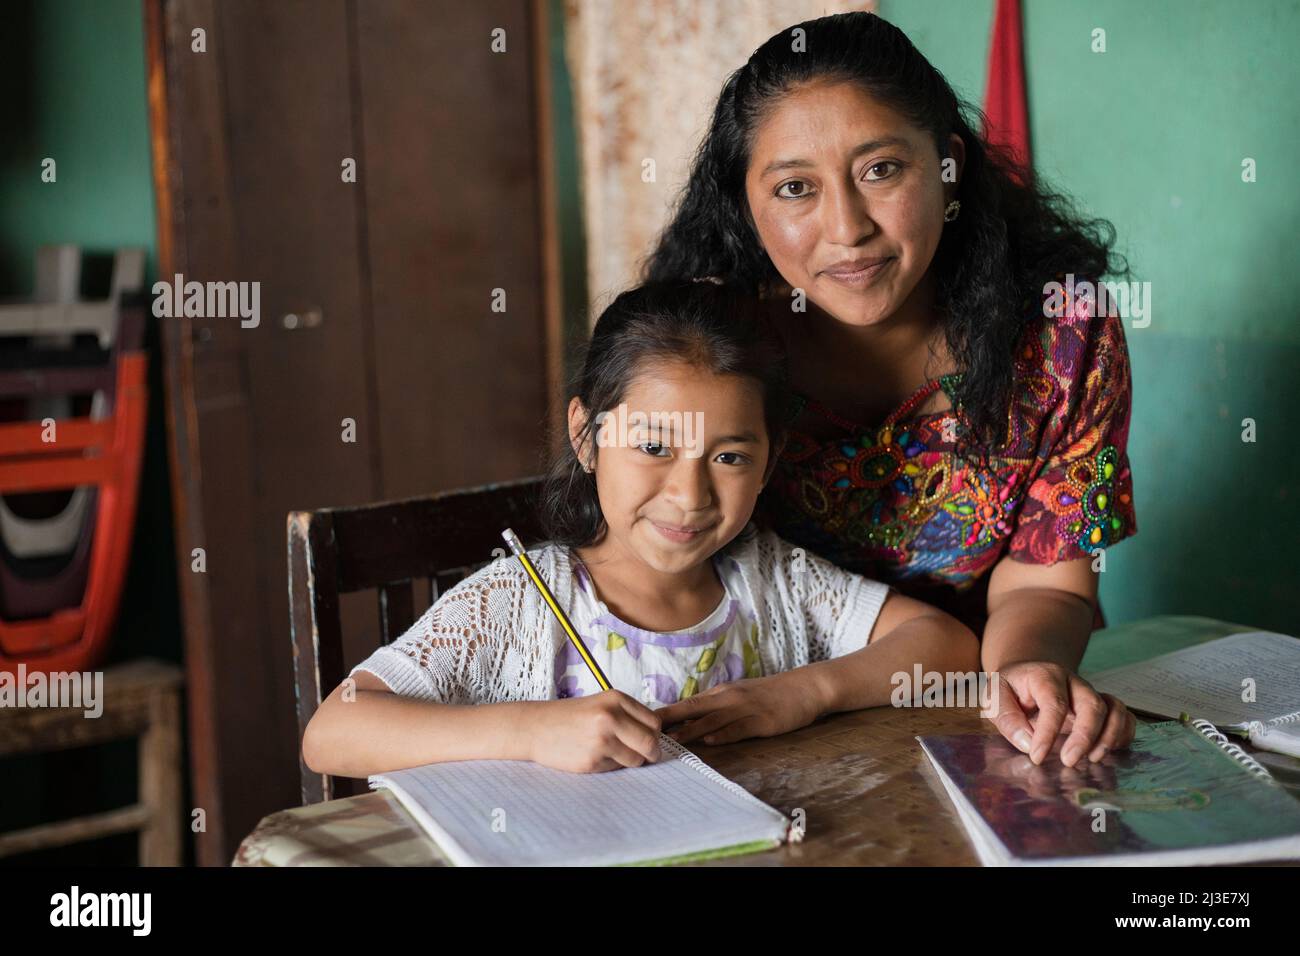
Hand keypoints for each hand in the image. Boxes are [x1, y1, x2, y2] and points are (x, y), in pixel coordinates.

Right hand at [528, 690, 662, 772]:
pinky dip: (610, 765)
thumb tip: (657, 737)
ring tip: (610, 752)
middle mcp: (611, 717)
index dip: (654, 734)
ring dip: (629, 761)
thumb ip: (627, 716)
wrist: (535, 727)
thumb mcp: (601, 704)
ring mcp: (601, 739)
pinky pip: (616, 768)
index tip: (648, 740)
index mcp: (616, 699)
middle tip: (644, 756)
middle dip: (651, 753)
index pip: (654, 722)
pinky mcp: (592, 760)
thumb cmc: (570, 717)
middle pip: (651, 743)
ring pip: (636, 760)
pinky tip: (594, 756)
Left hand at [654, 671, 823, 745]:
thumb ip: (716, 708)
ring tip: (672, 742)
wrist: (804, 688)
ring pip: (713, 720)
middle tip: (646, 731)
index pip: (688, 704)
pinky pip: (740, 728)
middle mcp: (729, 698)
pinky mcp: (762, 721)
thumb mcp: (739, 697)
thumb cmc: (769, 695)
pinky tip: (711, 740)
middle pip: (693, 709)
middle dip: (669, 720)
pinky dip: (724, 734)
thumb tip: (688, 723)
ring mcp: (745, 709)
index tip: (642, 722)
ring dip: (691, 731)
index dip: (666, 713)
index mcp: (721, 693)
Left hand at [988, 661, 1135, 766]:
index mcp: (1045, 676)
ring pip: (1114, 709)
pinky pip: (1124, 716)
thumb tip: (1026, 743)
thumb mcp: (995, 697)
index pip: (1053, 703)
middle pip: (1092, 704)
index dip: (1047, 732)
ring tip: (1093, 759)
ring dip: (1109, 736)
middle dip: (1085, 735)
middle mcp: (1074, 683)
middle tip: (1069, 761)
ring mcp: (1091, 694)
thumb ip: (1006, 718)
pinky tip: (1107, 751)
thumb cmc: (1011, 689)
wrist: (1027, 674)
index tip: (1037, 757)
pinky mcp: (1102, 707)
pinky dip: (1123, 734)